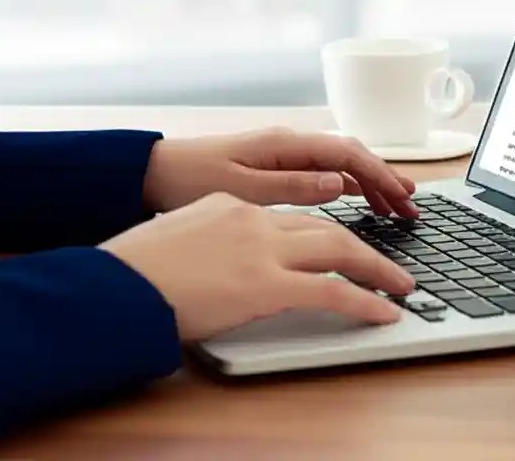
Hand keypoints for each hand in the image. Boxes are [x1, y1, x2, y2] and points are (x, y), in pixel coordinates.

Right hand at [101, 193, 414, 340]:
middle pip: (324, 225)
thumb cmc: (132, 272)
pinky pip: (332, 289)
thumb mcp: (179, 241)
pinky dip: (365, 300)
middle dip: (362, 245)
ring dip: (376, 268)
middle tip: (388, 264)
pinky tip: (384, 312)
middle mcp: (252, 217)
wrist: (114, 284)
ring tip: (400, 285)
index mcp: (230, 204)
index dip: (324, 233)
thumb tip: (223, 264)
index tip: (341, 248)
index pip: (291, 214)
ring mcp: (261, 248)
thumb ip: (211, 243)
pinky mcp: (266, 283)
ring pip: (339, 248)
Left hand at [142, 127, 417, 217]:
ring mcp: (281, 154)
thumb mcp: (242, 191)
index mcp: (284, 144)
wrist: (149, 174)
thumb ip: (292, 187)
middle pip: (351, 157)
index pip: (348, 155)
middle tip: (412, 208)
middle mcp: (287, 144)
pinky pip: (321, 173)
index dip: (381, 176)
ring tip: (394, 208)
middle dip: (385, 179)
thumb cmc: (188, 181)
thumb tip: (339, 185)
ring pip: (339, 165)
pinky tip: (356, 201)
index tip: (405, 199)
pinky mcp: (272, 168)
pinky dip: (346, 186)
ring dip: (369, 184)